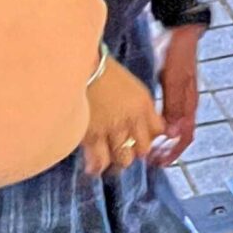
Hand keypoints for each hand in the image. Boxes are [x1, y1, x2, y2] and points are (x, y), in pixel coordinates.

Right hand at [83, 55, 162, 178]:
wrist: (74, 65)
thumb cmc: (99, 71)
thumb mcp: (129, 85)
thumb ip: (139, 106)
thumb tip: (152, 125)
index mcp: (143, 103)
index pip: (158, 131)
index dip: (149, 137)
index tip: (140, 139)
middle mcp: (132, 118)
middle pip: (142, 149)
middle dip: (134, 152)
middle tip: (122, 150)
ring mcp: (112, 129)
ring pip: (123, 159)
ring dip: (116, 161)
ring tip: (107, 160)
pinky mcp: (91, 135)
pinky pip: (99, 161)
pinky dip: (96, 167)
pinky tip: (92, 167)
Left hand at [153, 22, 201, 163]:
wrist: (180, 29)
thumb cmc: (177, 51)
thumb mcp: (173, 78)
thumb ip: (173, 105)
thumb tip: (174, 133)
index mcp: (189, 103)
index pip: (185, 137)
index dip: (173, 153)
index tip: (159, 163)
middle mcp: (187, 103)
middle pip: (180, 135)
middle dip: (166, 150)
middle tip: (150, 160)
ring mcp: (182, 95)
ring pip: (175, 126)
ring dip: (162, 139)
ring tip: (148, 146)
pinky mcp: (174, 88)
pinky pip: (170, 114)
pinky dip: (161, 125)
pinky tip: (148, 124)